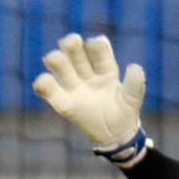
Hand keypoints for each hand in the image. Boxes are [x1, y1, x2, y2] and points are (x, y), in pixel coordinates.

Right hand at [33, 33, 144, 149]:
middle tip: (71, 42)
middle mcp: (87, 72)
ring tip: (53, 59)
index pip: (98, 49)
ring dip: (55, 59)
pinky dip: (42, 84)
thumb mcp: (133, 99)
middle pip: (75, 51)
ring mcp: (74, 86)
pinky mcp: (63, 103)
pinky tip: (43, 81)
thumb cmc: (124, 112)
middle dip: (71, 44)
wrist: (115, 135)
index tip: (96, 43)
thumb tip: (134, 66)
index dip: (95, 45)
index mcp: (105, 68)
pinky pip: (48, 91)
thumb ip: (135, 83)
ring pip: (60, 65)